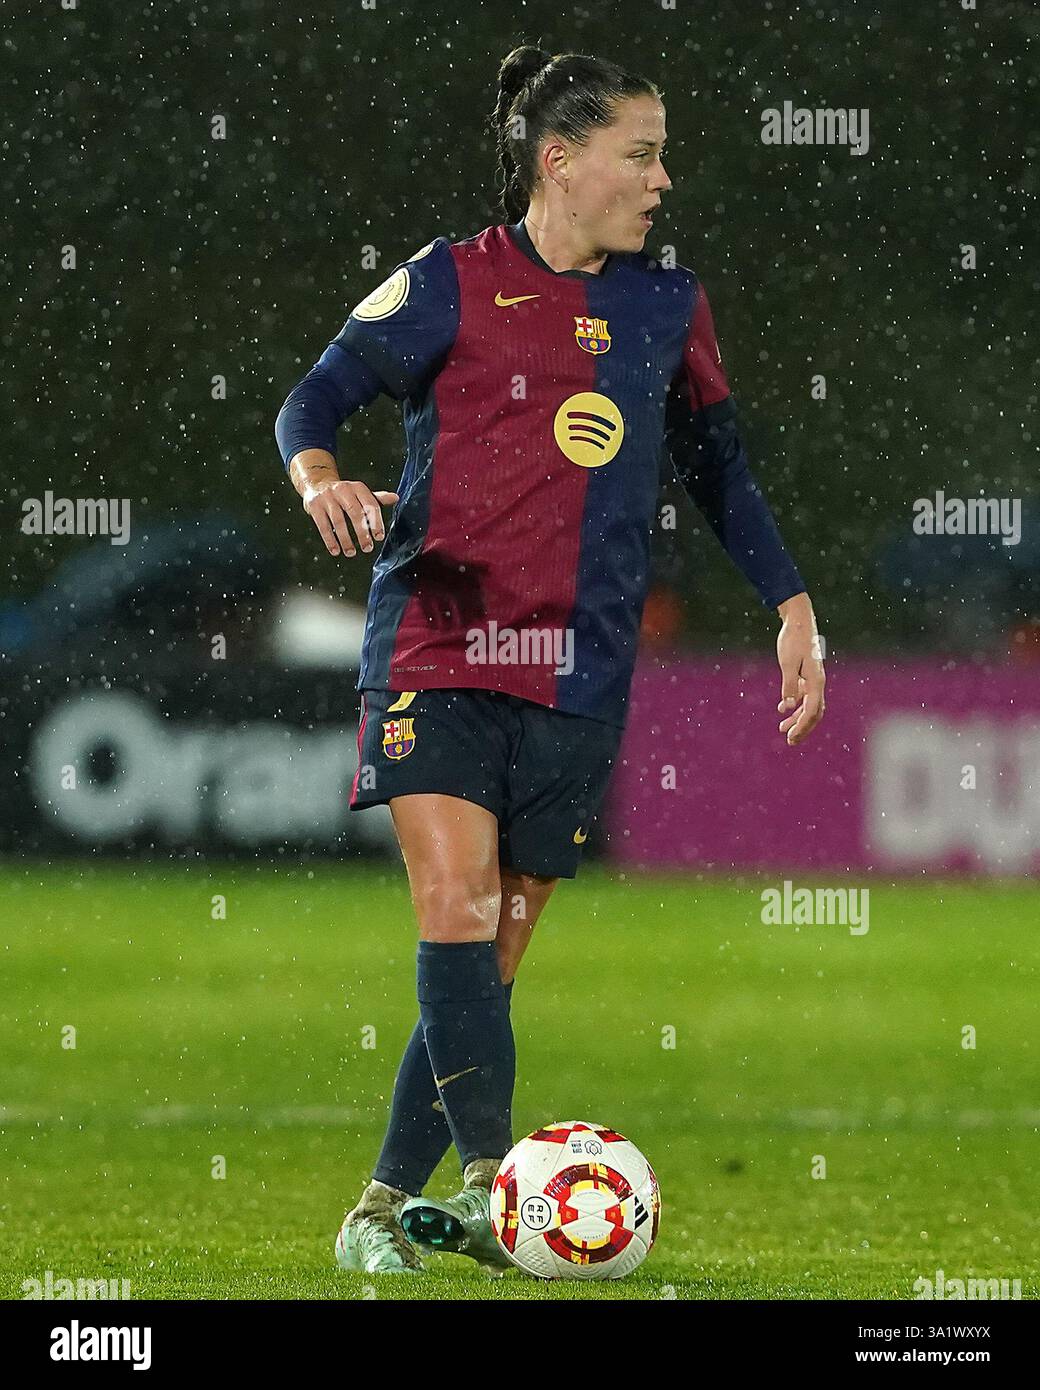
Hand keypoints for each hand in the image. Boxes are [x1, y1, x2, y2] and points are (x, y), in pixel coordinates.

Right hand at [302, 480, 399, 557]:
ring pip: (338, 521)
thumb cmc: (344, 493)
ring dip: (346, 539)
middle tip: (367, 548)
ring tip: (351, 553)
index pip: (370, 505)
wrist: (317, 483)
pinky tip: (335, 550)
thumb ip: (376, 498)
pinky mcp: (314, 506)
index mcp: (358, 487)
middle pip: (355, 513)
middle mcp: (343, 490)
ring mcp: (327, 498)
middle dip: (362, 533)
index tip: (379, 537)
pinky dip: (330, 540)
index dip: (376, 522)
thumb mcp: (360, 493)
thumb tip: (396, 498)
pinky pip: (323, 525)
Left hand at [775, 593, 824, 745]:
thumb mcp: (788, 662)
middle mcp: (818, 682)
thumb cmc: (793, 639)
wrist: (799, 621)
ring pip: (810, 705)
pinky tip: (783, 710)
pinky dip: (795, 706)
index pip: (811, 711)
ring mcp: (814, 678)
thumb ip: (789, 684)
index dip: (801, 726)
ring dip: (798, 719)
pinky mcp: (807, 674)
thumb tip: (786, 706)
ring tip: (783, 730)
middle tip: (790, 741)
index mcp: (816, 680)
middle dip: (803, 728)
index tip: (789, 737)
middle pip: (814, 712)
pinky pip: (805, 696)